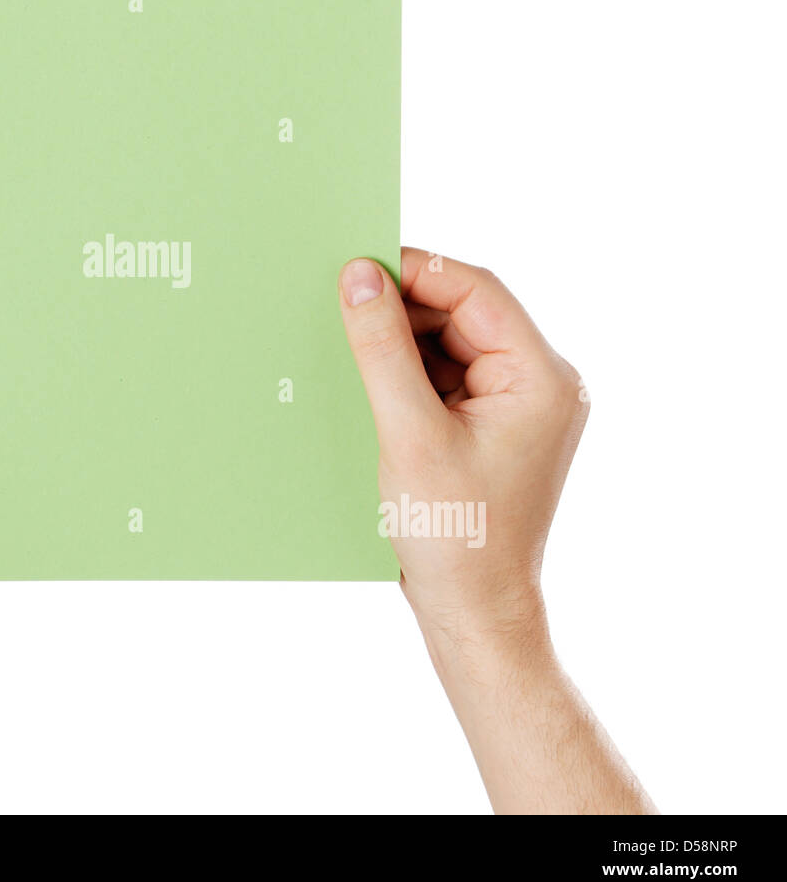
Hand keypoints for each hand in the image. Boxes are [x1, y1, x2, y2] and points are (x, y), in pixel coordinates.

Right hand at [338, 248, 650, 812]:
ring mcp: (516, 407)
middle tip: (340, 309)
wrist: (476, 615)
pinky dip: (405, 376)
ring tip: (348, 354)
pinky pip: (445, 379)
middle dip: (402, 309)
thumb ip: (383, 348)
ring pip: (449, 344)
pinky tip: (366, 387)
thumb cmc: (456, 535)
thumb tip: (359, 275)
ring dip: (399, 344)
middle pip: (462, 313)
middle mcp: (539, 383)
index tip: (355, 266)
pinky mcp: (490, 429)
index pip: (476, 290)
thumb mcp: (410, 432)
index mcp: (540, 376)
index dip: (415, 271)